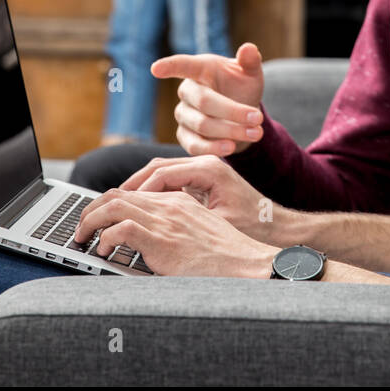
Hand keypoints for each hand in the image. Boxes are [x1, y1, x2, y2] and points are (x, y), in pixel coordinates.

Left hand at [73, 188, 278, 277]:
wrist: (250, 264)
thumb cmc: (232, 256)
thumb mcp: (204, 232)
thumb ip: (181, 227)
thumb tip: (158, 240)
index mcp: (180, 201)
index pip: (135, 192)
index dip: (110, 202)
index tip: (99, 217)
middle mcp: (170, 205)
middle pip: (117, 193)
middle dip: (92, 208)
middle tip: (81, 226)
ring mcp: (165, 221)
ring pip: (113, 205)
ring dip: (90, 220)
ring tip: (82, 237)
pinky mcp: (162, 239)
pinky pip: (121, 229)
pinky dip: (105, 238)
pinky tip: (104, 251)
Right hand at [121, 154, 280, 241]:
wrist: (279, 226)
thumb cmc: (254, 227)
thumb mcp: (218, 224)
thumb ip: (187, 218)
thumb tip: (153, 220)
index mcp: (208, 169)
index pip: (162, 174)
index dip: (138, 192)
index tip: (121, 208)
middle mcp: (205, 163)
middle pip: (158, 167)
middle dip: (133, 185)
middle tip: (110, 203)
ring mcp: (205, 169)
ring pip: (162, 171)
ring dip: (141, 187)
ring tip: (120, 205)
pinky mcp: (205, 179)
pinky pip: (172, 179)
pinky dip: (155, 191)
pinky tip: (142, 207)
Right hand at [151, 42, 264, 156]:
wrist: (242, 116)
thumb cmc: (242, 88)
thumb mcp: (250, 74)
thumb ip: (250, 61)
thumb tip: (249, 48)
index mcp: (200, 69)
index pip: (183, 65)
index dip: (170, 67)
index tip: (156, 69)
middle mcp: (187, 91)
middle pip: (204, 101)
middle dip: (233, 112)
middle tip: (258, 118)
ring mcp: (184, 115)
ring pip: (202, 125)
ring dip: (231, 131)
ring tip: (256, 133)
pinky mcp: (185, 136)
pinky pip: (195, 145)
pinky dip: (214, 148)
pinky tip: (232, 147)